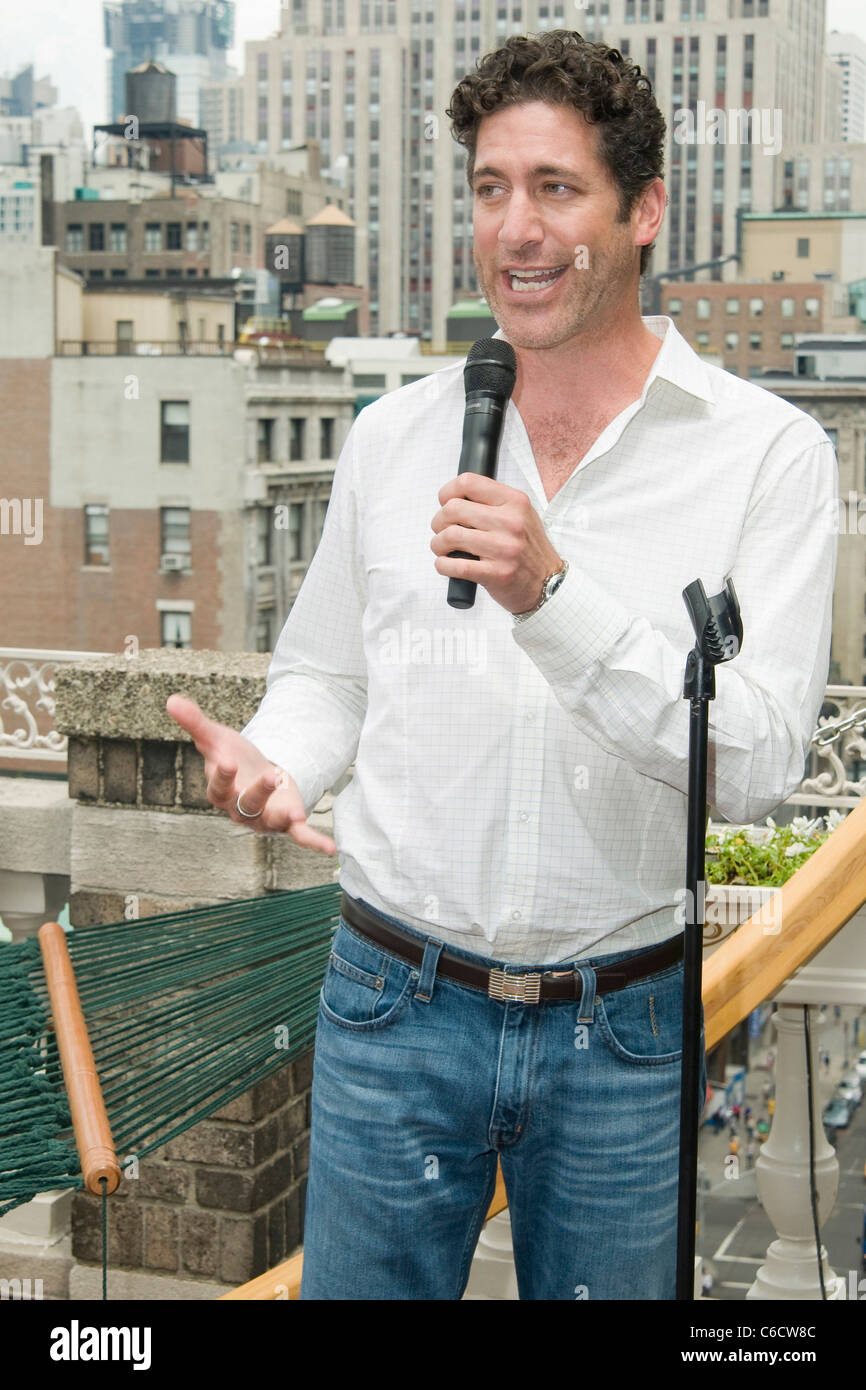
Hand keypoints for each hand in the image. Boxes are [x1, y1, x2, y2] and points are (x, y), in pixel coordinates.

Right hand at [165, 694, 336, 854]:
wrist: (259, 773)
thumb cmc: (234, 759)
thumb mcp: (217, 739)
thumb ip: (195, 723)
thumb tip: (170, 700)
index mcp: (221, 792)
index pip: (219, 787)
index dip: (222, 776)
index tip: (227, 761)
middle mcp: (241, 810)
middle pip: (247, 804)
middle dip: (258, 792)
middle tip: (270, 775)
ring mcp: (265, 818)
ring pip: (271, 819)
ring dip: (283, 815)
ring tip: (295, 812)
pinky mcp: (287, 821)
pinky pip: (299, 835)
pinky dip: (312, 841)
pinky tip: (329, 847)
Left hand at [430, 473, 562, 613]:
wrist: (548, 584)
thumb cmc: (527, 550)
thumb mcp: (521, 515)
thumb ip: (493, 503)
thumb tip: (453, 498)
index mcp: (515, 502)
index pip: (468, 482)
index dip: (447, 493)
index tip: (445, 503)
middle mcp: (511, 522)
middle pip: (453, 509)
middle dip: (438, 521)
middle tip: (441, 531)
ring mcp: (504, 548)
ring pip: (450, 536)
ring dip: (437, 544)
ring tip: (442, 549)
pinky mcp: (497, 574)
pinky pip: (455, 565)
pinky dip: (442, 565)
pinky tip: (445, 564)